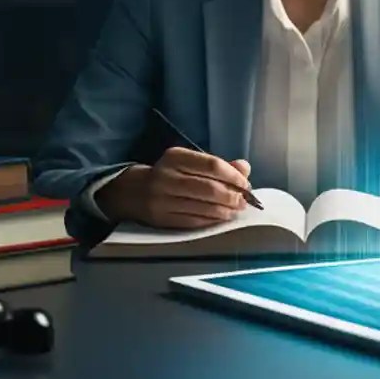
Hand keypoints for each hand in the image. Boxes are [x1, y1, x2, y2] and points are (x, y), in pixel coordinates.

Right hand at [99, 147, 252, 228]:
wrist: (134, 191)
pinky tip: (221, 218)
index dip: (233, 176)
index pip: (211, 165)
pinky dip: (212, 221)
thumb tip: (244, 168)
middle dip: (232, 196)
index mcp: (175, 157)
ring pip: (203, 207)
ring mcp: (162, 200)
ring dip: (225, 211)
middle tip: (244, 201)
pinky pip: (194, 221)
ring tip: (235, 210)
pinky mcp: (162, 219)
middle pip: (209, 188)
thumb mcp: (189, 162)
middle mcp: (166, 177)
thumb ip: (218, 165)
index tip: (246, 184)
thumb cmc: (170, 174)